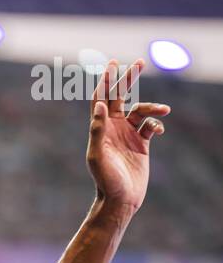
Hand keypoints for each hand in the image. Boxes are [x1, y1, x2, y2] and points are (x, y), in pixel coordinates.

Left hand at [86, 57, 169, 214]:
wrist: (120, 200)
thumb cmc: (105, 180)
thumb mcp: (97, 156)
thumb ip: (98, 130)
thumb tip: (100, 105)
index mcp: (102, 129)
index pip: (102, 99)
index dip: (106, 81)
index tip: (113, 64)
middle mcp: (114, 128)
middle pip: (121, 97)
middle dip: (129, 79)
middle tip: (139, 62)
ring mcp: (128, 135)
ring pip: (141, 110)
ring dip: (153, 107)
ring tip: (164, 110)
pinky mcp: (141, 144)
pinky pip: (151, 126)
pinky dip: (156, 124)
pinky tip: (159, 131)